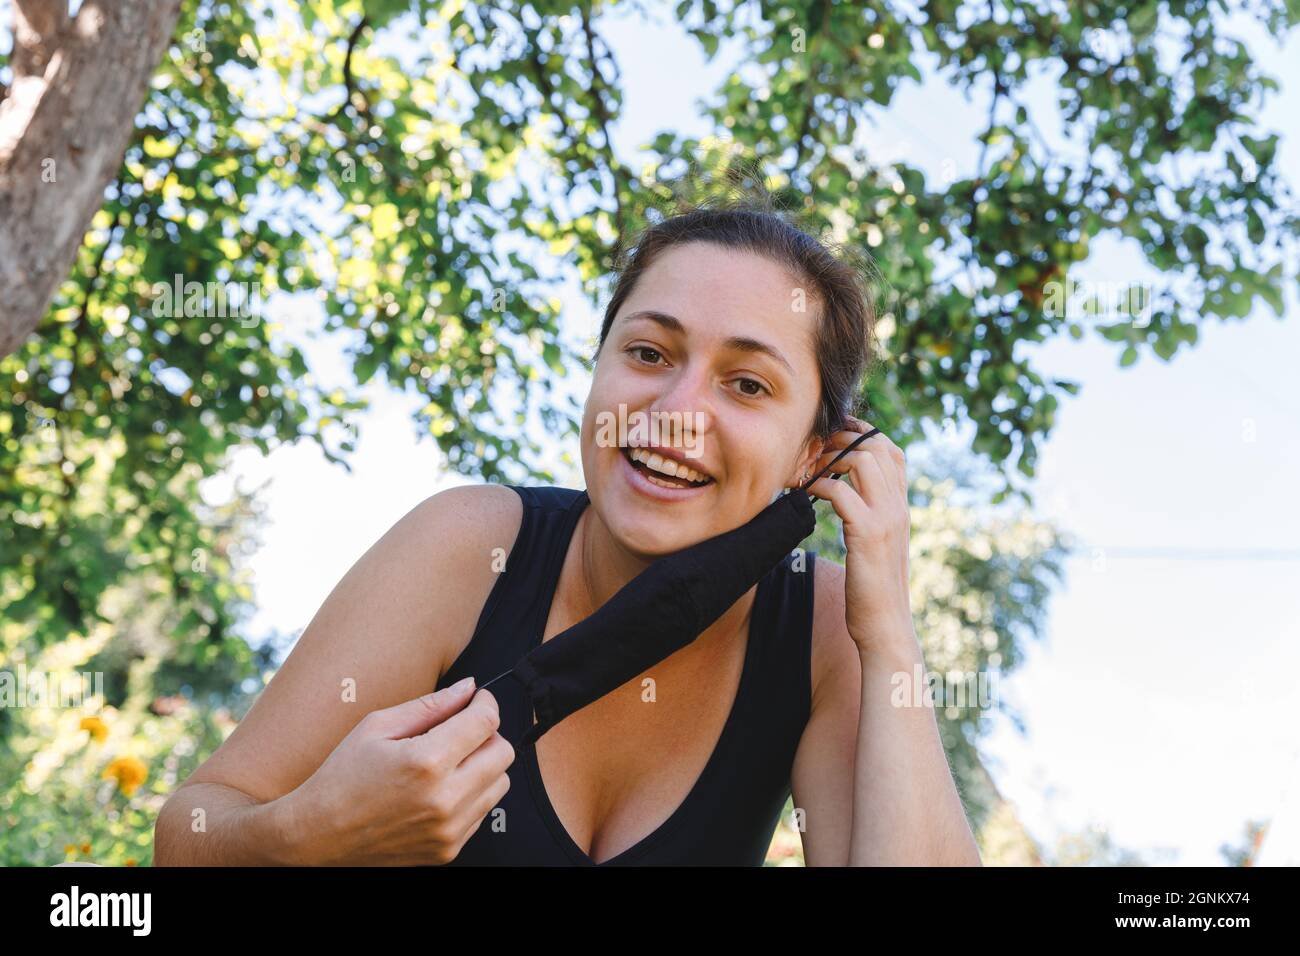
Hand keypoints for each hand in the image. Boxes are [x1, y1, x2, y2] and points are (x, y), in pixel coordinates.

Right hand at [283, 679, 513, 865]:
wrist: (318, 836)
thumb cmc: (342, 776)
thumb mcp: (378, 727)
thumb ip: (431, 705)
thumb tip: (469, 687)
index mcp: (426, 762)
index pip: (486, 722)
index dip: (486, 703)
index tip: (477, 699)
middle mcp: (445, 799)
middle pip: (503, 753)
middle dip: (488, 733)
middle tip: (463, 728)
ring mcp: (449, 830)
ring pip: (500, 783)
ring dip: (484, 765)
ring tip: (450, 761)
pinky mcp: (449, 850)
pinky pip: (483, 812)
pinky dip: (472, 794)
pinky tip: (441, 788)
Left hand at [803, 416, 914, 651]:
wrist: (885, 625)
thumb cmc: (873, 588)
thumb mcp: (878, 544)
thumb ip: (871, 516)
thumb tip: (848, 496)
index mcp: (901, 507)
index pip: (892, 451)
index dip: (865, 434)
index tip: (836, 432)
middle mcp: (899, 507)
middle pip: (877, 447)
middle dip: (842, 439)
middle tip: (816, 448)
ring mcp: (886, 519)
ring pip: (862, 460)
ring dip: (829, 457)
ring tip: (810, 468)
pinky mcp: (867, 534)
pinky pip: (841, 492)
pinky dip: (819, 485)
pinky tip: (806, 493)